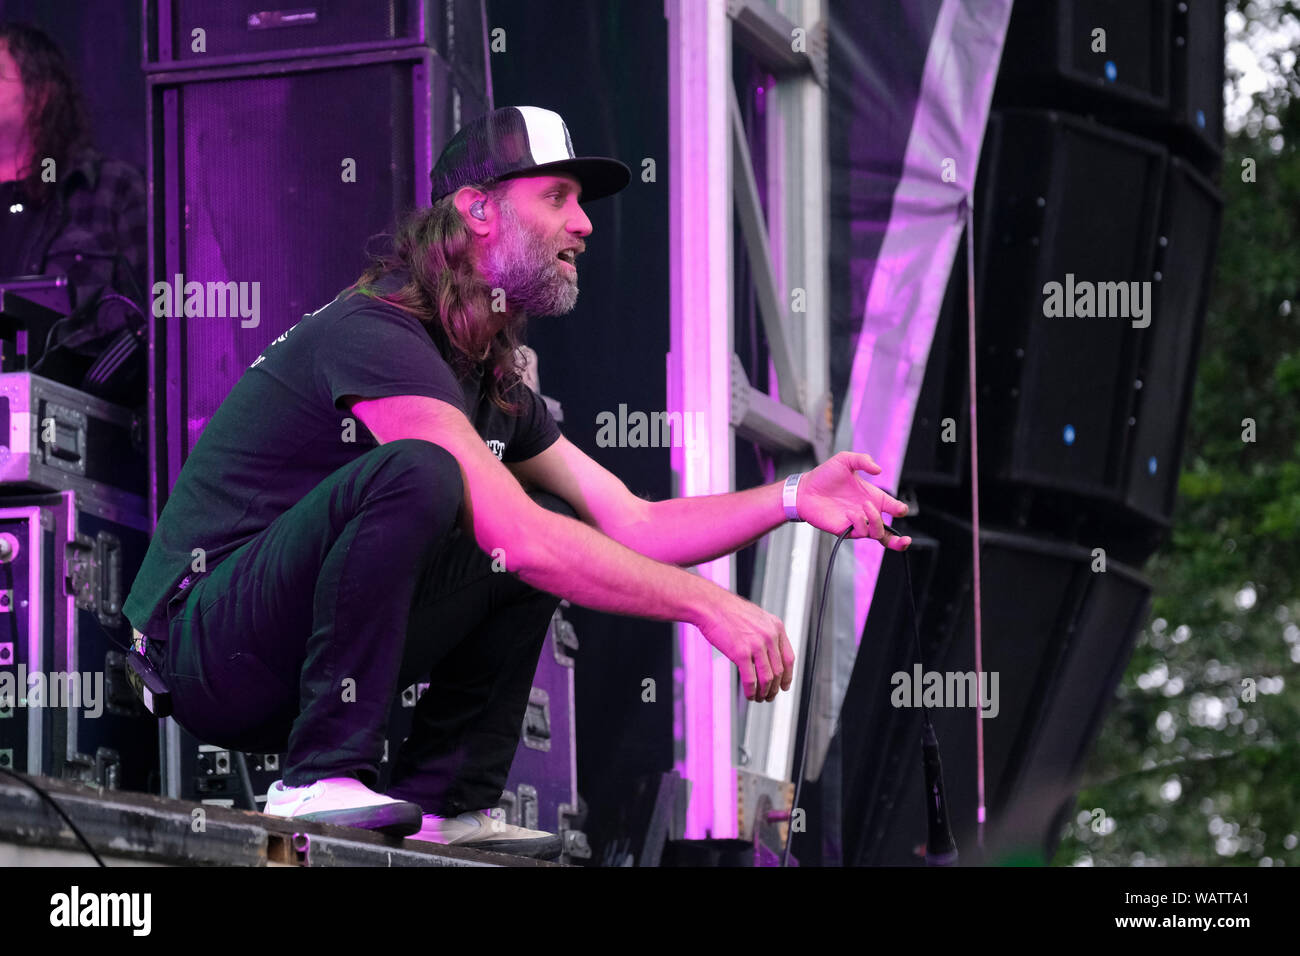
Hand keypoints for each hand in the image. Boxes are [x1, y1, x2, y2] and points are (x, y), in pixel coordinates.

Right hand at [696, 592, 794, 701]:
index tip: (784, 686)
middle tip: (769, 696)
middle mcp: (770, 636)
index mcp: (776, 627)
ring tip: (759, 698)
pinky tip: (749, 695)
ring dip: (764, 692)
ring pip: (767, 678)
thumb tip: (770, 656)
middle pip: (779, 671)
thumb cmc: (729, 611)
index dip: (787, 676)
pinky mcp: (741, 653)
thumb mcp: (756, 618)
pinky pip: (751, 679)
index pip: (789, 658)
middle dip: (774, 688)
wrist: (710, 605)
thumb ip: (766, 634)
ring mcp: (756, 645)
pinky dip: (751, 691)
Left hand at [797, 451, 911, 550]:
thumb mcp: (845, 460)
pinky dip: (860, 523)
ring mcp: (857, 523)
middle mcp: (867, 512)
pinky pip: (861, 533)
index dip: (900, 510)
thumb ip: (863, 460)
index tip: (898, 508)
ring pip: (878, 534)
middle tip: (905, 539)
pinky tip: (851, 512)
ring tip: (865, 506)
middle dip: (900, 541)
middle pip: (889, 532)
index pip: (894, 508)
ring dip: (876, 521)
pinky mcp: (846, 530)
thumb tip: (879, 470)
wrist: (805, 489)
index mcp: (873, 497)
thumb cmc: (824, 476)